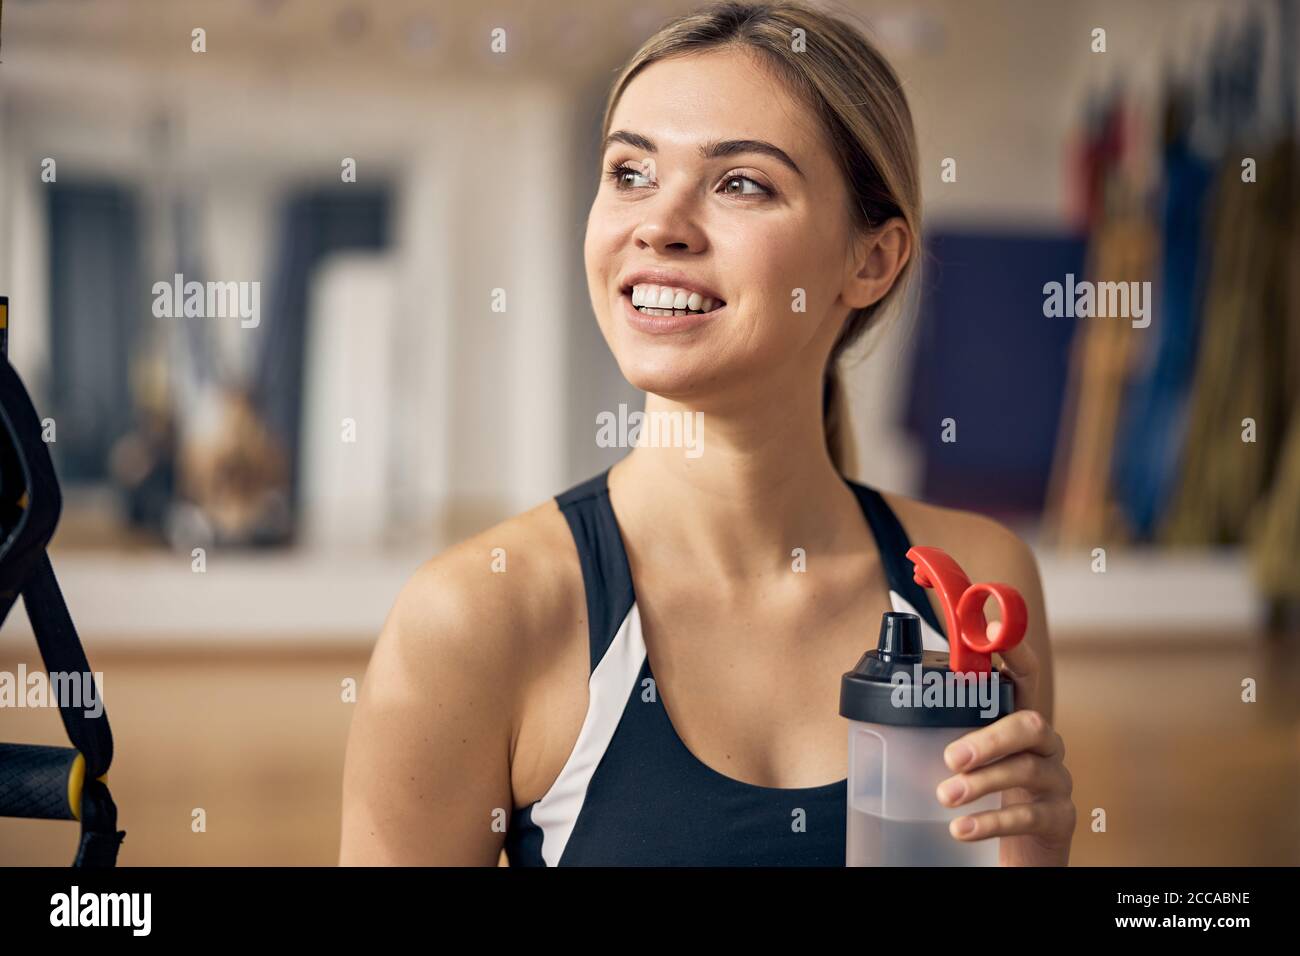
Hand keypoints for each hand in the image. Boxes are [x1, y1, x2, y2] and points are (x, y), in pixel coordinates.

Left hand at [935, 635, 1074, 865]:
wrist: (1019, 855)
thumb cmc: (985, 797)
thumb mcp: (967, 762)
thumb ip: (942, 738)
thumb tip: (885, 723)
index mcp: (1017, 720)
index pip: (1023, 677)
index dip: (1013, 652)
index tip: (992, 632)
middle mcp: (1044, 744)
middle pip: (1028, 724)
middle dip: (989, 737)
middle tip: (949, 758)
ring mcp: (1056, 780)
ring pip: (1026, 769)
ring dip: (983, 782)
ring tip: (946, 796)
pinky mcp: (1059, 818)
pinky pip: (1030, 815)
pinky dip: (991, 822)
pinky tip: (962, 828)